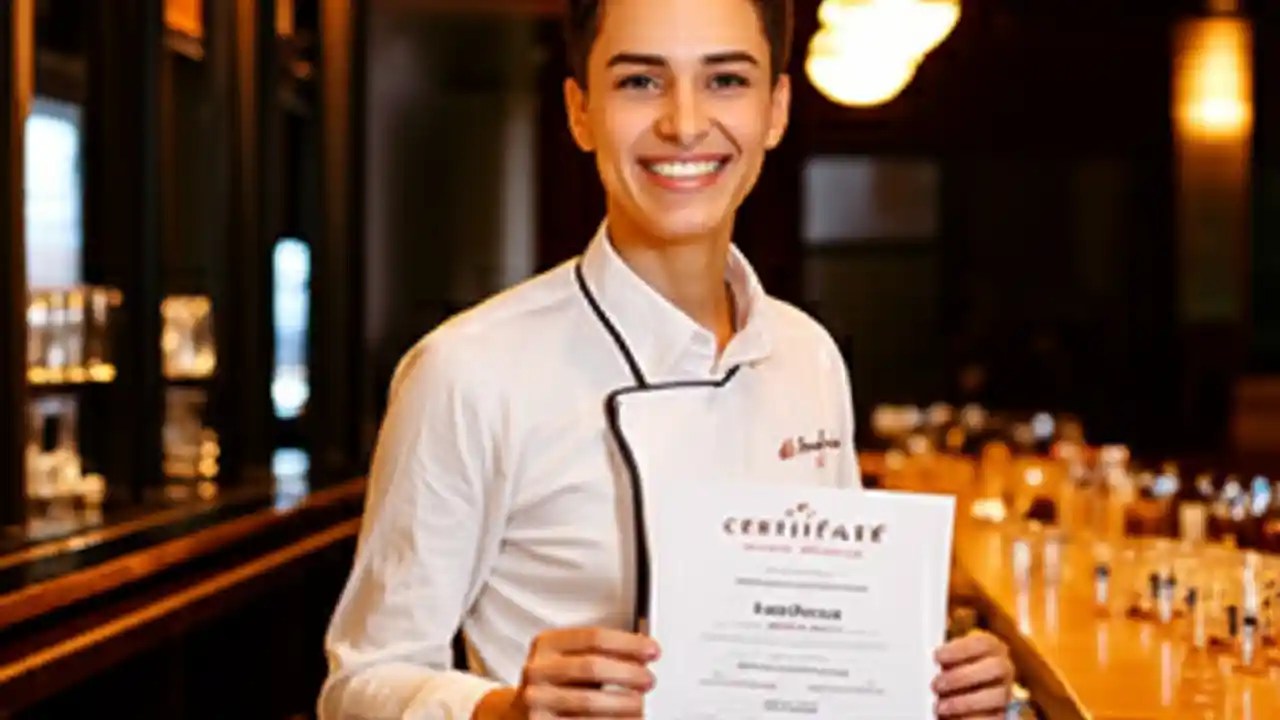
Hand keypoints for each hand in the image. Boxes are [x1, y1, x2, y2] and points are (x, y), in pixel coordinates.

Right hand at [474, 627, 659, 719]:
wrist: (517, 714)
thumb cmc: (552, 683)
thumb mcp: (567, 658)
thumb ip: (598, 653)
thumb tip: (641, 654)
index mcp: (546, 644)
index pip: (593, 638)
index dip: (628, 643)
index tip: (651, 650)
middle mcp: (537, 670)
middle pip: (593, 667)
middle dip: (629, 674)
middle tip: (648, 679)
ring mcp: (536, 700)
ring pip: (589, 701)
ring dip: (624, 704)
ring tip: (640, 704)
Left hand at [931, 630, 1013, 717]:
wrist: (961, 697)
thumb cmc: (953, 673)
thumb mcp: (949, 661)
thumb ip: (945, 659)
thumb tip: (928, 664)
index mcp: (991, 649)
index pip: (984, 643)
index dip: (960, 649)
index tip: (937, 656)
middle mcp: (1003, 669)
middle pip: (995, 667)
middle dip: (963, 676)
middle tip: (936, 685)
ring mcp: (1005, 693)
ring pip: (998, 696)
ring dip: (966, 702)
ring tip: (940, 706)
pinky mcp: (1001, 715)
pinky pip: (993, 718)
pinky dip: (971, 718)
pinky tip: (953, 718)